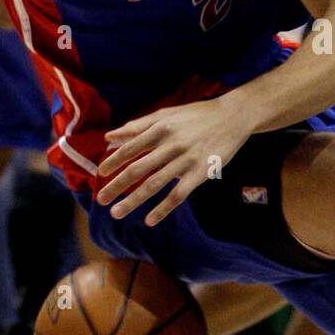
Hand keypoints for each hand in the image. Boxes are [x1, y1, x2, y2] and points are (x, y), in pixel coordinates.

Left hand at [96, 97, 250, 225]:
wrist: (233, 117)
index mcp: (160, 128)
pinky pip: (178, 195)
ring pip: (154, 184)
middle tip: (101, 200)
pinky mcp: (201, 173)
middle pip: (137, 169)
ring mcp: (186, 160)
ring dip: (133, 200)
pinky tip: (149, 221)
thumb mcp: (167, 114)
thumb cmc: (197, 115)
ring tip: (116, 212)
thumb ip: (138, 126)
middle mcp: (171, 144)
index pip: (130, 148)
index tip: (101, 174)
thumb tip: (109, 137)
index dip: (113, 162)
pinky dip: (162, 209)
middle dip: (116, 186)